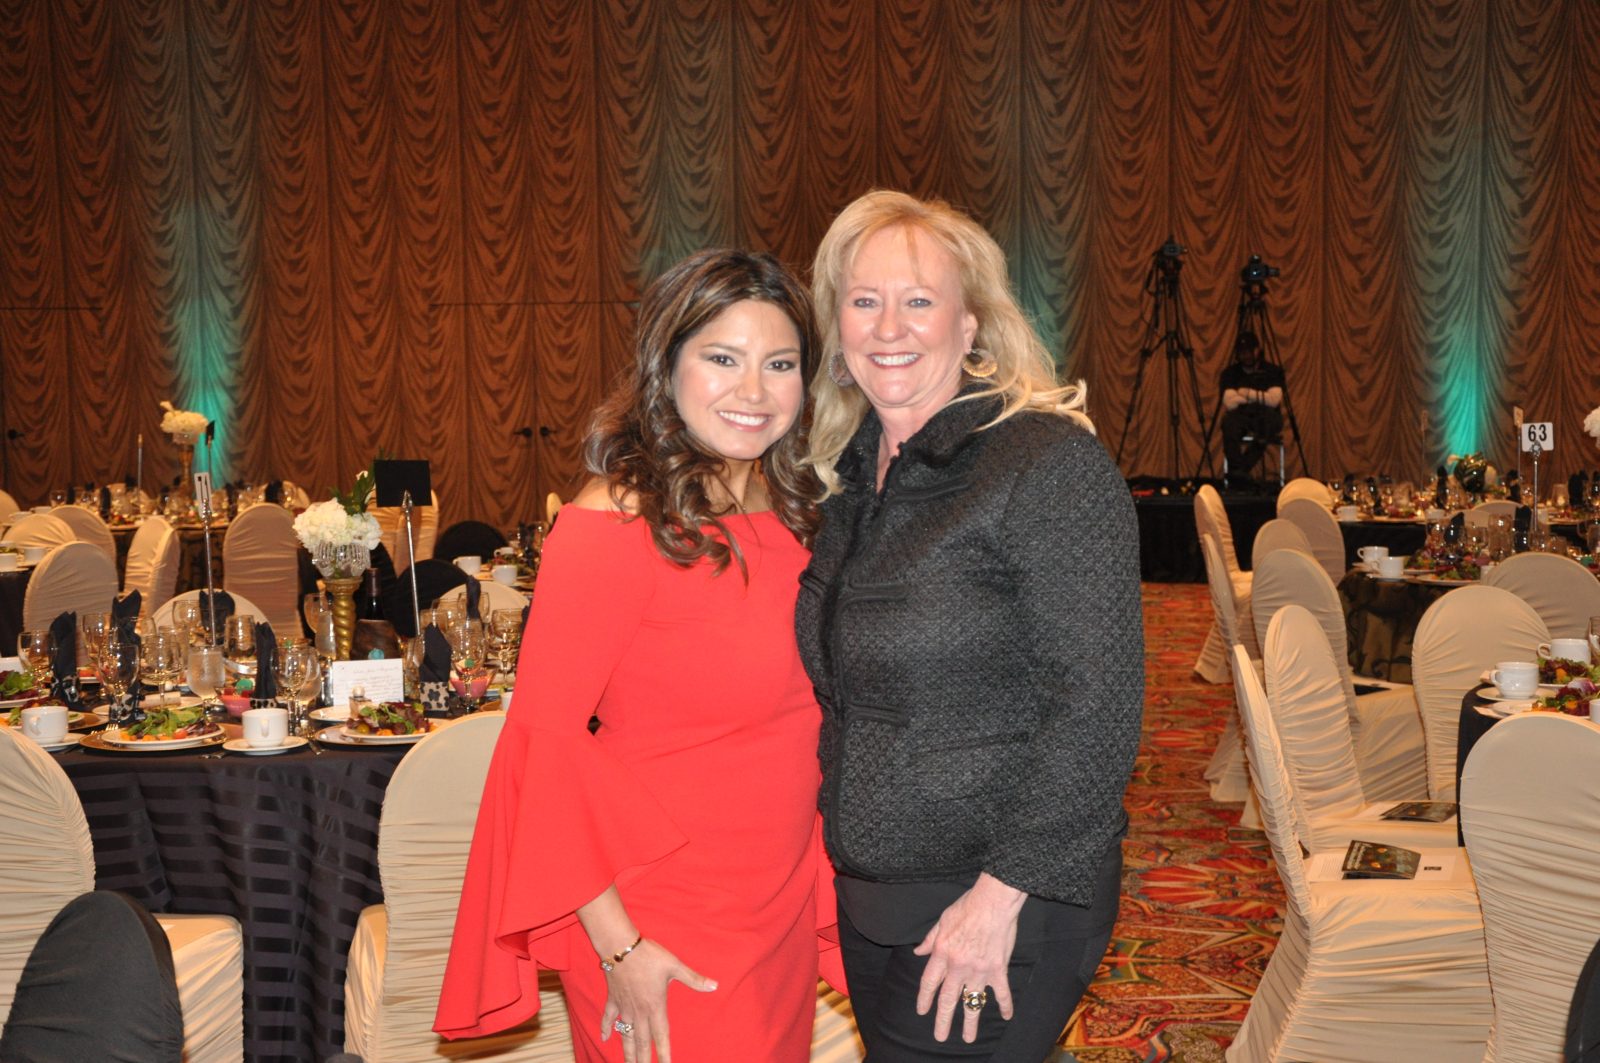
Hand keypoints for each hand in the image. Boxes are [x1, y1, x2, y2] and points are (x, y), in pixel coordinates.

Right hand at [598, 938, 717, 1062]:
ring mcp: (624, 1007)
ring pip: (625, 1036)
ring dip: (627, 1052)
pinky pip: (608, 1018)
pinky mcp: (613, 999)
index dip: (664, 1055)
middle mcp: (639, 1012)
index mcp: (655, 1007)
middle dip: (644, 1061)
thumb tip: (714, 986)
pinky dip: (606, 1029)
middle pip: (642, 1043)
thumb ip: (694, 979)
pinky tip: (604, 1039)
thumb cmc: (649, 955)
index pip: (661, 1037)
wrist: (620, 947)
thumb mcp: (675, 965)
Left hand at [913, 873, 1025, 1042]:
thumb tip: (919, 952)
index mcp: (942, 953)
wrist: (993, 901)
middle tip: (939, 1037)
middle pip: (948, 999)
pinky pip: (1002, 992)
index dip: (924, 998)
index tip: (922, 1011)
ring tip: (968, 1038)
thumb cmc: (967, 907)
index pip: (929, 982)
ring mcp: (979, 970)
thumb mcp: (942, 920)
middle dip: (942, 1020)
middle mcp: (958, 966)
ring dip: (970, 1022)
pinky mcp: (998, 969)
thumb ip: (930, 939)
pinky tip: (1007, 1016)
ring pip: (972, 1002)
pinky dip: (1005, 1005)